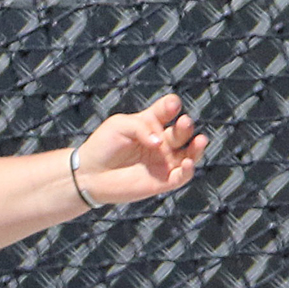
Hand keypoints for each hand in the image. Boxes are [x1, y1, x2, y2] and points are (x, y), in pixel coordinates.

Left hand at [72, 94, 208, 205]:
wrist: (88, 174)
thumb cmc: (102, 146)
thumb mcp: (119, 125)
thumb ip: (142, 126)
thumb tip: (160, 143)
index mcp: (151, 125)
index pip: (168, 111)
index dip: (172, 107)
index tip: (171, 106)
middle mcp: (162, 142)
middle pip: (182, 132)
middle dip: (185, 126)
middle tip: (183, 122)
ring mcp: (164, 162)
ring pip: (190, 153)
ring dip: (197, 147)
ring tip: (199, 140)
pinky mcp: (162, 181)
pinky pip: (183, 176)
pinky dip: (189, 169)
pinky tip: (188, 162)